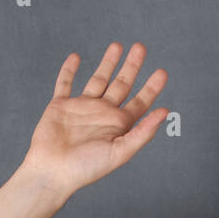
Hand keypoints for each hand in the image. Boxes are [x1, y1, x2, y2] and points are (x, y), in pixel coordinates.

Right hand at [20, 41, 168, 195]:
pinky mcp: (60, 105)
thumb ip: (142, 132)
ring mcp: (81, 108)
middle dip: (132, 66)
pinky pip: (65, 83)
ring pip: (98, 79)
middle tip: (141, 47)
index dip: (151, 87)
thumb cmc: (87, 168)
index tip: (161, 71)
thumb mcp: (120, 152)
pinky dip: (69, 70)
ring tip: (117, 45)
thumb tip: (165, 112)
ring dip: (107, 63)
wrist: (54, 172)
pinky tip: (76, 57)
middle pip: (121, 85)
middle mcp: (102, 114)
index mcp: (118, 125)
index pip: (140, 102)